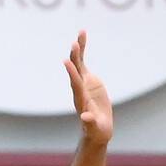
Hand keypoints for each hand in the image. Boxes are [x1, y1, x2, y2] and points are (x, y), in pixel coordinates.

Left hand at [66, 31, 112, 145]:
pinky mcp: (86, 78)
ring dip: (78, 49)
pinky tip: (82, 35)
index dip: (72, 74)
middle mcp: (79, 89)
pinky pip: (82, 61)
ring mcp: (82, 82)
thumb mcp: (95, 128)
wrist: (97, 128)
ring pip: (78, 63)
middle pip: (75, 71)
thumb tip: (85, 118)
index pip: (76, 85)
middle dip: (75, 58)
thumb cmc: (96, 130)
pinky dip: (82, 49)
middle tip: (74, 45)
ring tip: (80, 35)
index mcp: (81, 100)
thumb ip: (90, 122)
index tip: (68, 62)